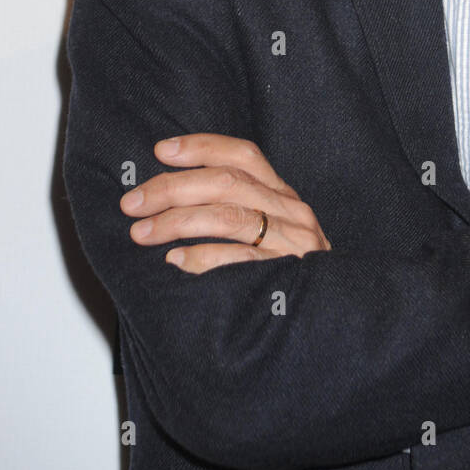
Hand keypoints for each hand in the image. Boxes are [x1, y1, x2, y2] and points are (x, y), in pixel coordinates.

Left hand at [119, 134, 330, 274]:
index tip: (160, 151)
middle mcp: (291, 212)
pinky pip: (238, 261)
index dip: (201, 148)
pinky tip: (174, 262)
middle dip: (171, 188)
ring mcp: (291, 244)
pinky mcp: (285, 277)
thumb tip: (172, 197)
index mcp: (284, 196)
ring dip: (176, 222)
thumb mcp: (271, 232)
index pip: (243, 156)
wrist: (336, 321)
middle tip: (132, 204)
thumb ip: (237, 210)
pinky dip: (202, 258)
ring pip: (227, 217)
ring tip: (141, 233)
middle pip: (226, 183)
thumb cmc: (289, 274)